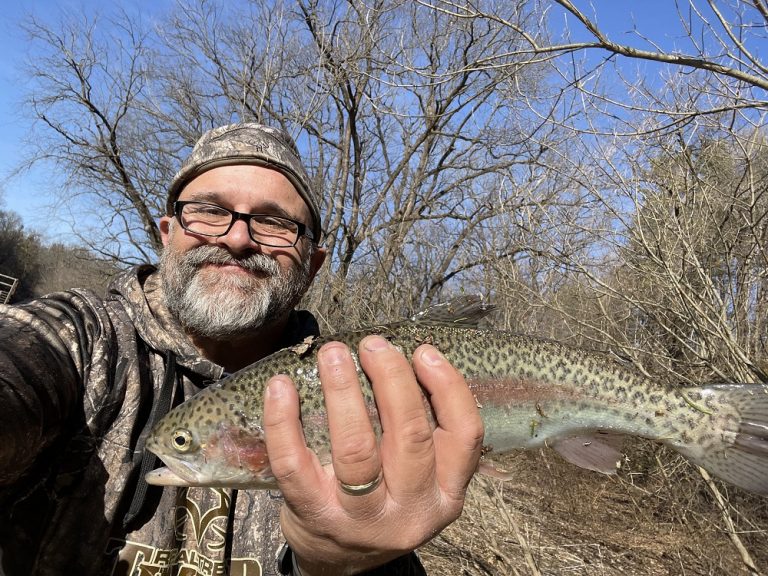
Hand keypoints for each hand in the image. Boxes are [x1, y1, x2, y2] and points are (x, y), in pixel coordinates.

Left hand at [263, 335, 483, 575]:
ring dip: (343, 392)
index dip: (447, 387)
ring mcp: (361, 519)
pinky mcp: (314, 517)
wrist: (339, 562)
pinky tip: (280, 388)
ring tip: (334, 355)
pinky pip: (295, 464)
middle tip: (372, 345)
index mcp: (445, 494)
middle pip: (410, 436)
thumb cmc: (382, 503)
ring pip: (356, 449)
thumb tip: (405, 361)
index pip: (464, 435)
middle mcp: (410, 510)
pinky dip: (283, 421)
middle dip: (392, 379)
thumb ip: (423, 434)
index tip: (424, 352)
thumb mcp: (420, 479)